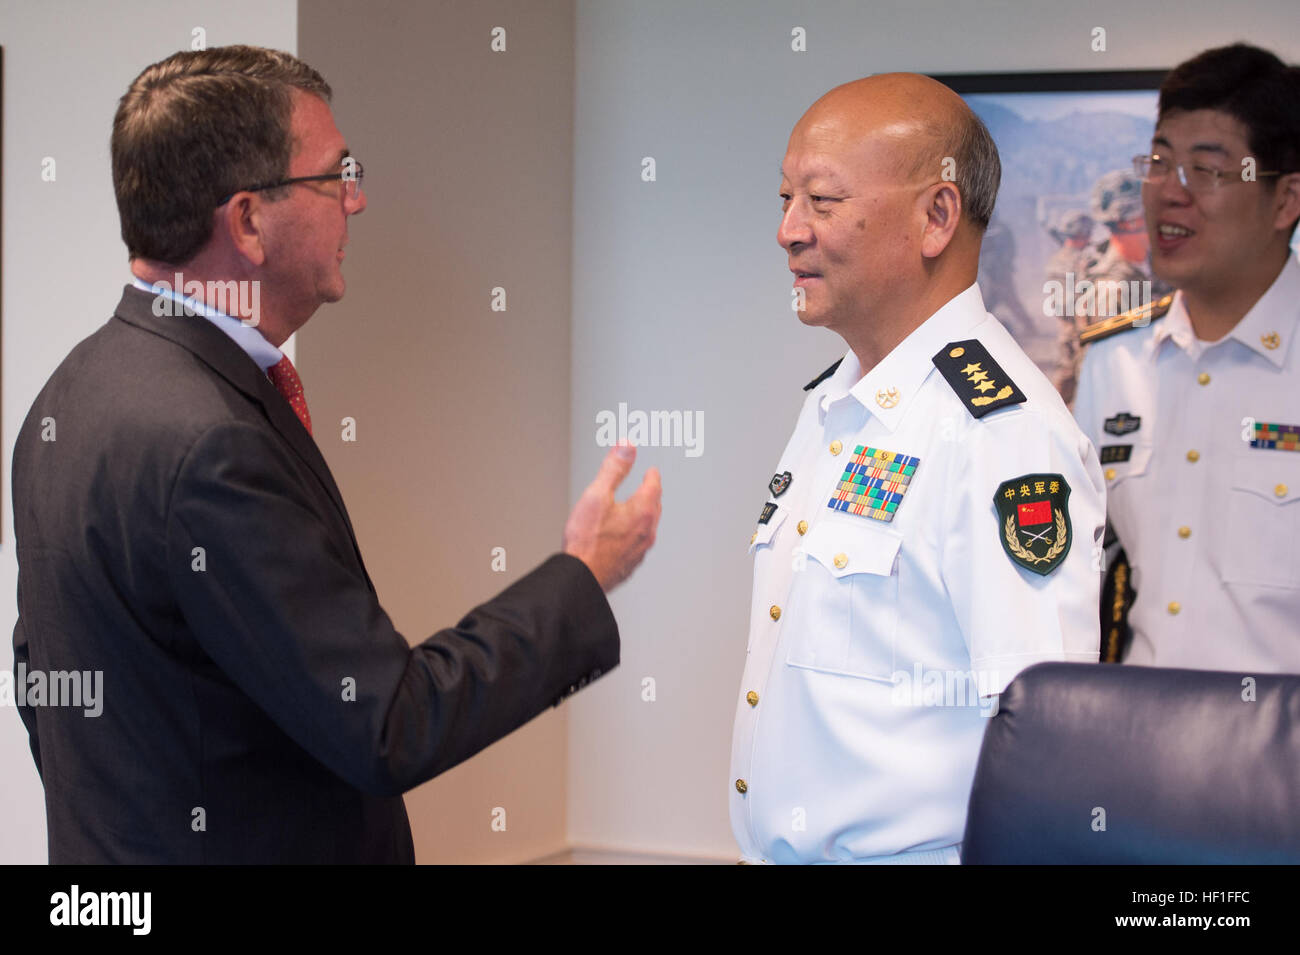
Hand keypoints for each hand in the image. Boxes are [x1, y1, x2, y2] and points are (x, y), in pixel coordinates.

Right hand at [563, 444, 661, 591]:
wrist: (581, 578)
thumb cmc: (586, 541)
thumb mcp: (597, 495)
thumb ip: (613, 469)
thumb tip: (627, 447)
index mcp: (642, 512)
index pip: (653, 486)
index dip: (652, 475)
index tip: (652, 471)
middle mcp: (646, 532)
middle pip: (655, 507)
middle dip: (652, 494)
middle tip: (649, 486)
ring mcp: (639, 550)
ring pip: (648, 527)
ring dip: (645, 514)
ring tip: (639, 508)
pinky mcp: (630, 564)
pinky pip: (638, 543)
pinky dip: (635, 533)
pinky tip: (626, 536)